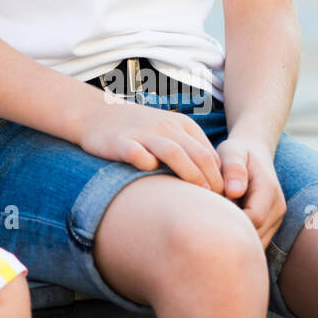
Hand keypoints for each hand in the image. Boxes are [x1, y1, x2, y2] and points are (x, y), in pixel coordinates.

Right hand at [75, 86, 224, 193]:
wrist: (94, 113)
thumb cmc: (137, 130)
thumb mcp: (168, 131)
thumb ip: (190, 150)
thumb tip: (215, 182)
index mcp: (181, 125)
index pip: (209, 153)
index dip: (220, 178)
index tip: (223, 199)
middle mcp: (165, 127)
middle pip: (197, 154)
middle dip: (211, 180)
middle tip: (217, 203)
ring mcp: (142, 133)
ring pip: (173, 153)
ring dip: (190, 175)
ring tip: (199, 196)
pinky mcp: (120, 141)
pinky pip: (137, 153)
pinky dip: (147, 163)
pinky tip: (153, 176)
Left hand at [216, 135, 285, 247]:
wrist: (253, 153)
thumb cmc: (237, 152)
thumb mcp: (233, 151)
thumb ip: (233, 168)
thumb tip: (234, 191)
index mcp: (269, 190)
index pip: (254, 219)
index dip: (230, 219)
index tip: (210, 209)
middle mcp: (277, 208)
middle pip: (255, 235)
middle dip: (231, 232)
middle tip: (207, 220)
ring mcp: (276, 219)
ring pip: (256, 242)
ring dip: (235, 236)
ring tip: (215, 221)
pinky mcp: (270, 226)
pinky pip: (255, 241)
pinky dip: (239, 237)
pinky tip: (223, 225)